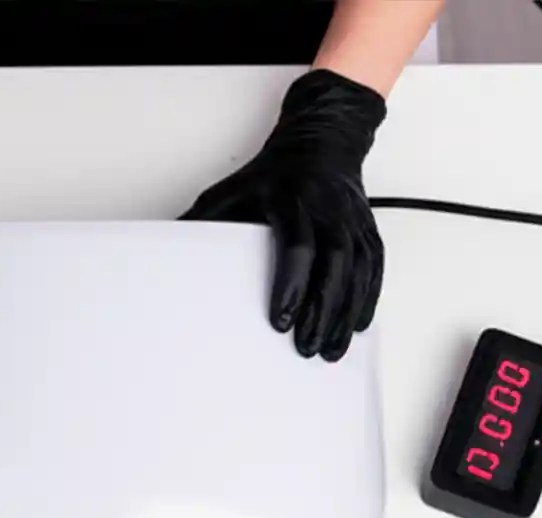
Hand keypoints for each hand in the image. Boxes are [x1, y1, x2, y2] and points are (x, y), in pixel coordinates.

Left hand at [181, 69, 386, 360]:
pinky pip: (374, 267)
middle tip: (307, 348)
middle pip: (333, 264)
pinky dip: (368, 299)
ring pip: (358, 271)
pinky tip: (356, 326)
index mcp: (290, 199)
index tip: (279, 321)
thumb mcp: (230, 190)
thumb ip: (204, 223)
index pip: (296, 246)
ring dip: (346, 314)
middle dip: (322, 311)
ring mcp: (352, 220)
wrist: (321, 142)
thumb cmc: (273, 173)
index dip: (290, 285)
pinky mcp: (367, 229)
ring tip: (331, 350)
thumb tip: (167, 253)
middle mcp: (327, 209)